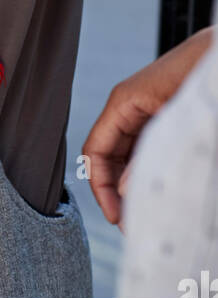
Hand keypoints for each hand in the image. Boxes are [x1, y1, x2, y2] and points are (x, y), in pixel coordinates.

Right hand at [82, 26, 214, 227]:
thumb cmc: (203, 74)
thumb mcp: (174, 118)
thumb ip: (149, 155)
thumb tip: (127, 193)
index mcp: (123, 102)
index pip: (95, 151)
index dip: (100, 187)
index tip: (116, 218)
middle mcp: (129, 107)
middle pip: (108, 156)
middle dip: (115, 190)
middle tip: (132, 223)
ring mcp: (146, 111)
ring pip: (127, 155)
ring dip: (131, 183)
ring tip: (145, 211)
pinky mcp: (163, 115)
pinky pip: (146, 147)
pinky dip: (147, 170)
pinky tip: (159, 188)